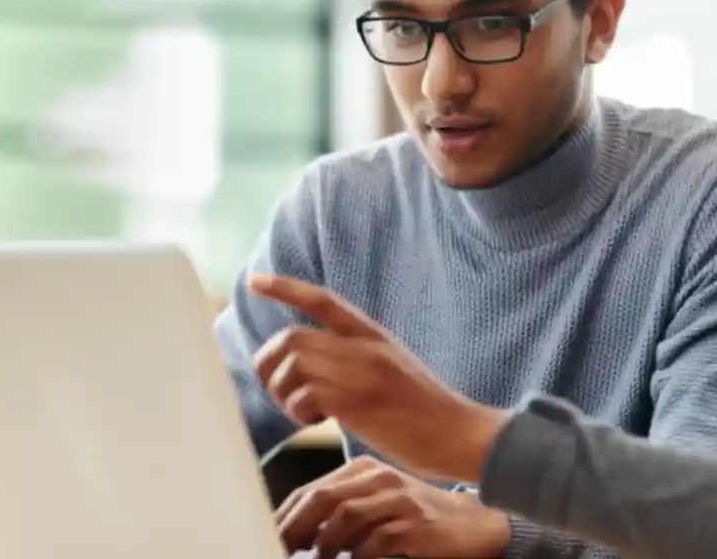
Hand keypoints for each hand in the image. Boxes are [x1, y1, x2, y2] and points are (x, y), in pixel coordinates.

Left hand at [250, 274, 507, 483]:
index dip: (286, 288)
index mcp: (375, 336)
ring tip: (306, 413)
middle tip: (284, 393)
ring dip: (284, 393)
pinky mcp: (357, 402)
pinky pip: (304, 394)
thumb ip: (358, 361)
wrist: (459, 435)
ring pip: (293, 364)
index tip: (256, 280)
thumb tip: (314, 368)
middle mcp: (365, 347)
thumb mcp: (394, 370)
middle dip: (270, 365)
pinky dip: (298, 411)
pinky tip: (319, 422)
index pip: (324, 301)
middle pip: (292, 337)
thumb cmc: (427, 414)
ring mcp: (361, 372)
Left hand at [274, 456, 509, 558]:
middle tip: (281, 550)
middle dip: (294, 529)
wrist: (473, 525)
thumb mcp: (377, 503)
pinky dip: (357, 557)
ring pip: (345, 517)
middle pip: (322, 498)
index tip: (267, 539)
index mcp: (363, 470)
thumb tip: (294, 532)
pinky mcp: (416, 524)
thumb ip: (340, 510)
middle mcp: (380, 478)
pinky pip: (375, 542)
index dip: (284, 518)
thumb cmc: (417, 517)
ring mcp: (400, 499)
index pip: (311, 490)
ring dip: (324, 545)